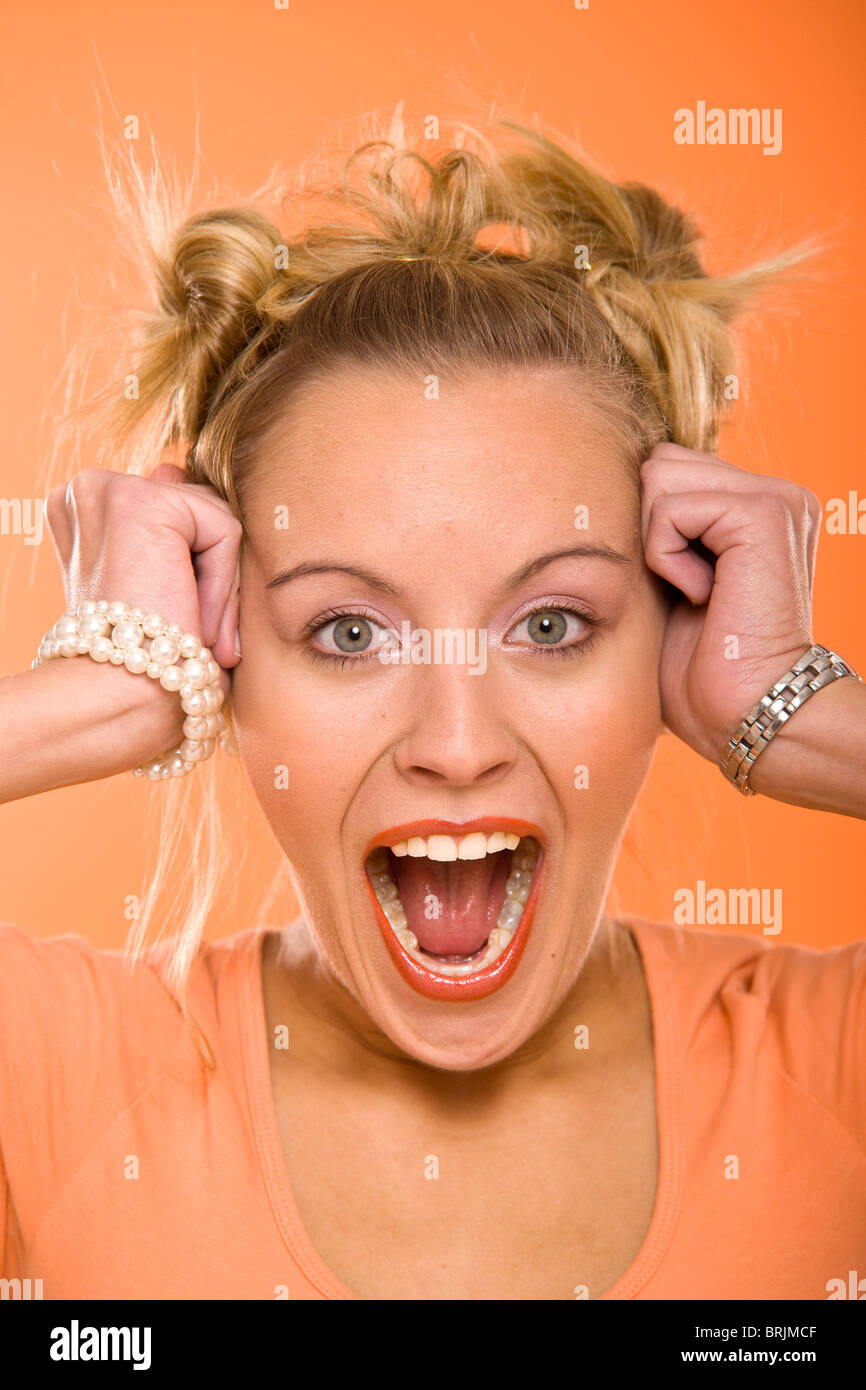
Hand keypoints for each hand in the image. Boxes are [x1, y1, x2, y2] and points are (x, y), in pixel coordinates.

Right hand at [45, 462, 241, 682]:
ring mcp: (110, 489)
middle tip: (188, 630)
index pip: (181, 510)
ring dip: (219, 585)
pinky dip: (222, 584)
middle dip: (211, 574)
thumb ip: (168, 519)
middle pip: (203, 508)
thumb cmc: (145, 654)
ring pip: (218, 519)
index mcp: (85, 505)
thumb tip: (172, 463)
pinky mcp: (141, 503)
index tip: (171, 616)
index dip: (194, 568)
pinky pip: (225, 530)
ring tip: (188, 628)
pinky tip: (190, 618)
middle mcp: (88, 489)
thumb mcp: (155, 577)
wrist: (120, 696)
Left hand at [640, 443, 820, 765]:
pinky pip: (670, 509)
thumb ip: (660, 529)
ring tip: (695, 592)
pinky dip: (666, 558)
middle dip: (650, 528)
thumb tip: (600, 494)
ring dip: (657, 543)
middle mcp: (775, 492)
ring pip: (660, 476)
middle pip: (659, 462)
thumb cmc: (700, 667)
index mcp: (756, 504)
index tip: (675, 586)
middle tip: (684, 588)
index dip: (648, 528)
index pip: (665, 469)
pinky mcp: (764, 513)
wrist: (745, 712)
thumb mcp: (670, 581)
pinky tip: (701, 595)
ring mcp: (776, 497)